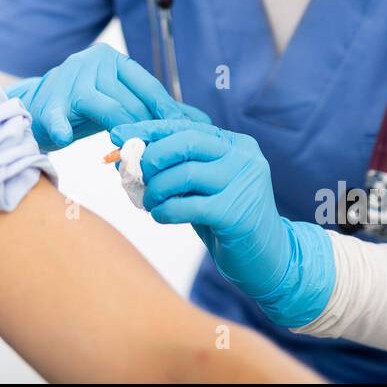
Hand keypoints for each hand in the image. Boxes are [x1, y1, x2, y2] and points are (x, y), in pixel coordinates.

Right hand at [5, 44, 210, 152]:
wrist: (34, 110)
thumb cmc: (84, 108)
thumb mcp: (120, 101)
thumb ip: (157, 108)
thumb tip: (203, 121)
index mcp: (111, 58)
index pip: (148, 86)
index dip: (168, 112)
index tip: (186, 134)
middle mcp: (89, 62)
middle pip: (131, 101)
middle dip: (149, 130)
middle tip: (165, 154)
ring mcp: (67, 81)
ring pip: (107, 110)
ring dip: (123, 135)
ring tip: (136, 158)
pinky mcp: (48, 102)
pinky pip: (58, 117)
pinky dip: (61, 127)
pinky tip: (64, 138)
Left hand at [109, 119, 334, 328]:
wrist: (269, 260)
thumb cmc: (226, 220)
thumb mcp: (201, 187)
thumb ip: (173, 168)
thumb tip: (124, 156)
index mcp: (235, 144)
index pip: (186, 126)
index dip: (148, 130)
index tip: (117, 136)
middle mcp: (244, 157)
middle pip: (186, 141)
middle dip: (151, 157)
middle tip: (134, 175)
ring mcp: (244, 183)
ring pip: (184, 173)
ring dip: (155, 189)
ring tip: (148, 202)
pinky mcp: (237, 213)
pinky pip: (188, 206)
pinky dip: (165, 210)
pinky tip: (161, 216)